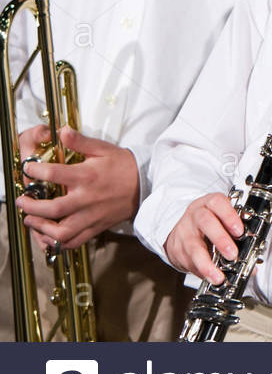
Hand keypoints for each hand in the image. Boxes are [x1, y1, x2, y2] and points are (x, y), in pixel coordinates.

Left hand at [16, 126, 139, 250]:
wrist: (147, 184)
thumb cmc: (124, 165)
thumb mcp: (103, 149)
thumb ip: (80, 142)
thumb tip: (62, 131)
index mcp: (87, 176)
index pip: (53, 174)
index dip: (35, 171)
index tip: (28, 169)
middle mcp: (87, 198)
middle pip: (52, 209)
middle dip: (31, 207)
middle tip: (22, 202)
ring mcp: (91, 216)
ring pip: (62, 232)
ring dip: (41, 229)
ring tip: (32, 220)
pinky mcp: (96, 227)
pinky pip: (74, 242)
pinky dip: (57, 242)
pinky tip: (48, 236)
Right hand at [164, 193, 243, 285]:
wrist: (181, 231)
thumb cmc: (208, 224)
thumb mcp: (221, 220)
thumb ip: (237, 234)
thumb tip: (253, 257)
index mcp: (210, 204)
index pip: (217, 203)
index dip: (229, 216)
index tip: (240, 231)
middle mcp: (196, 215)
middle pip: (206, 222)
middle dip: (220, 239)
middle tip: (233, 254)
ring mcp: (185, 231)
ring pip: (193, 246)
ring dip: (207, 264)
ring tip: (218, 276)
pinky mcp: (176, 249)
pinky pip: (188, 261)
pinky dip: (200, 271)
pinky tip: (209, 277)